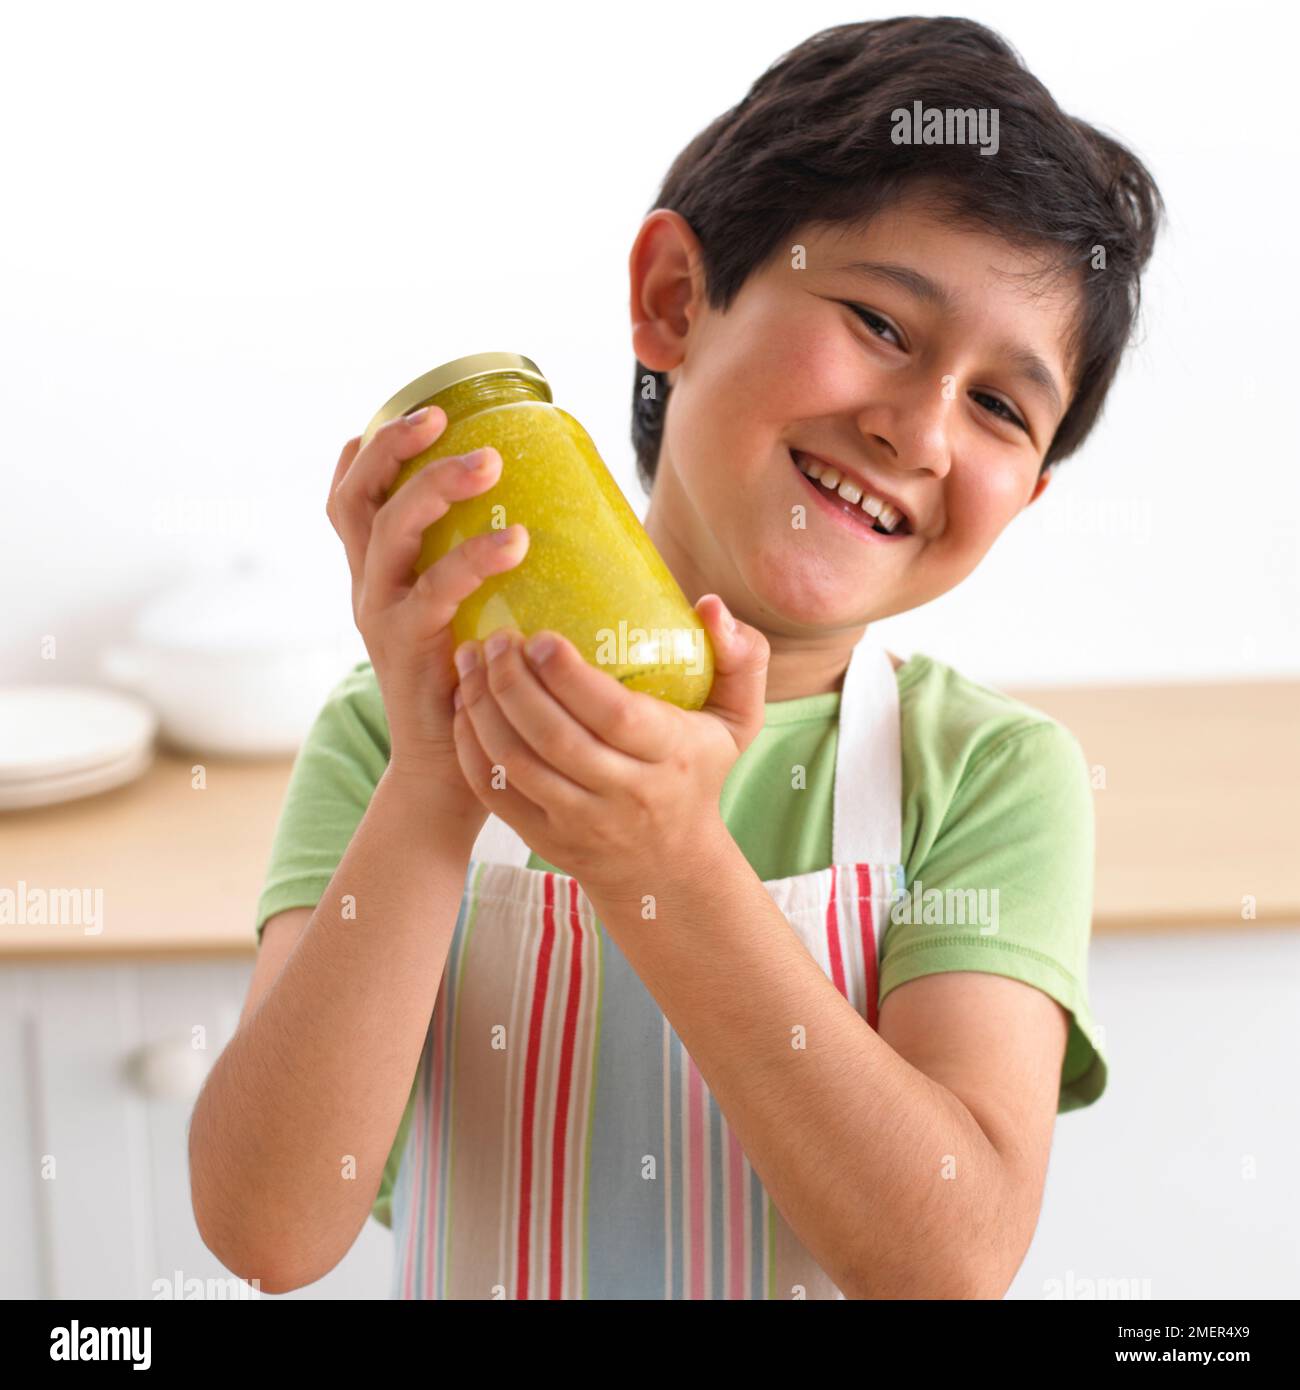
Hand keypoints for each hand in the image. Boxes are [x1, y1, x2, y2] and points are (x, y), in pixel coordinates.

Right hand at [326, 406, 529, 825]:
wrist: (450, 770)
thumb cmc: (472, 686)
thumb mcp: (464, 618)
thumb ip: (482, 574)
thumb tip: (550, 521)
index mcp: (379, 574)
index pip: (352, 499)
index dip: (369, 450)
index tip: (413, 412)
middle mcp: (369, 587)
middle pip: (359, 498)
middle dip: (395, 447)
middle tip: (445, 419)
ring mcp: (380, 616)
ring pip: (389, 531)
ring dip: (434, 488)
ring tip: (488, 465)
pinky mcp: (407, 649)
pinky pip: (432, 591)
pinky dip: (471, 560)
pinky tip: (512, 542)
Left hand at [449, 594, 769, 898]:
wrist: (669, 867)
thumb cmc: (697, 774)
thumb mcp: (737, 721)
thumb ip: (741, 658)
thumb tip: (710, 604)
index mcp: (670, 756)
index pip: (615, 716)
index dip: (571, 677)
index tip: (540, 637)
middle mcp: (624, 794)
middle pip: (557, 738)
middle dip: (515, 685)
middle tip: (495, 639)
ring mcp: (579, 821)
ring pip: (518, 764)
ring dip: (484, 709)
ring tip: (470, 661)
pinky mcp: (543, 839)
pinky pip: (496, 794)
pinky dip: (472, 749)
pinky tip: (465, 706)